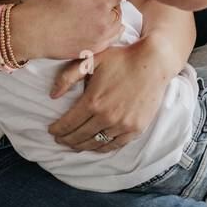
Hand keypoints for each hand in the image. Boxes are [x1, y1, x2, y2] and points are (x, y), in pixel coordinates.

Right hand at [11, 0, 122, 60]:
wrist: (29, 33)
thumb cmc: (45, 4)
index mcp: (102, 4)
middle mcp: (105, 24)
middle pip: (119, 10)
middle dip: (111, 4)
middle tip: (93, 0)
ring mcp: (99, 40)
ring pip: (116, 27)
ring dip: (109, 19)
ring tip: (93, 14)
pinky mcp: (91, 51)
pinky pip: (108, 41)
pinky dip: (105, 34)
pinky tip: (92, 28)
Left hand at [48, 37, 172, 151]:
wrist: (154, 63)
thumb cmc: (122, 59)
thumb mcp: (92, 60)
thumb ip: (68, 76)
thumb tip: (52, 95)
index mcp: (93, 101)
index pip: (68, 123)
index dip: (57, 130)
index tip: (52, 131)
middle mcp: (106, 117)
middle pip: (80, 136)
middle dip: (66, 140)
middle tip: (60, 140)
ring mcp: (122, 125)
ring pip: (96, 143)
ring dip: (82, 146)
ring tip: (74, 145)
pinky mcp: (136, 129)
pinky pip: (114, 145)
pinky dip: (102, 148)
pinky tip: (95, 146)